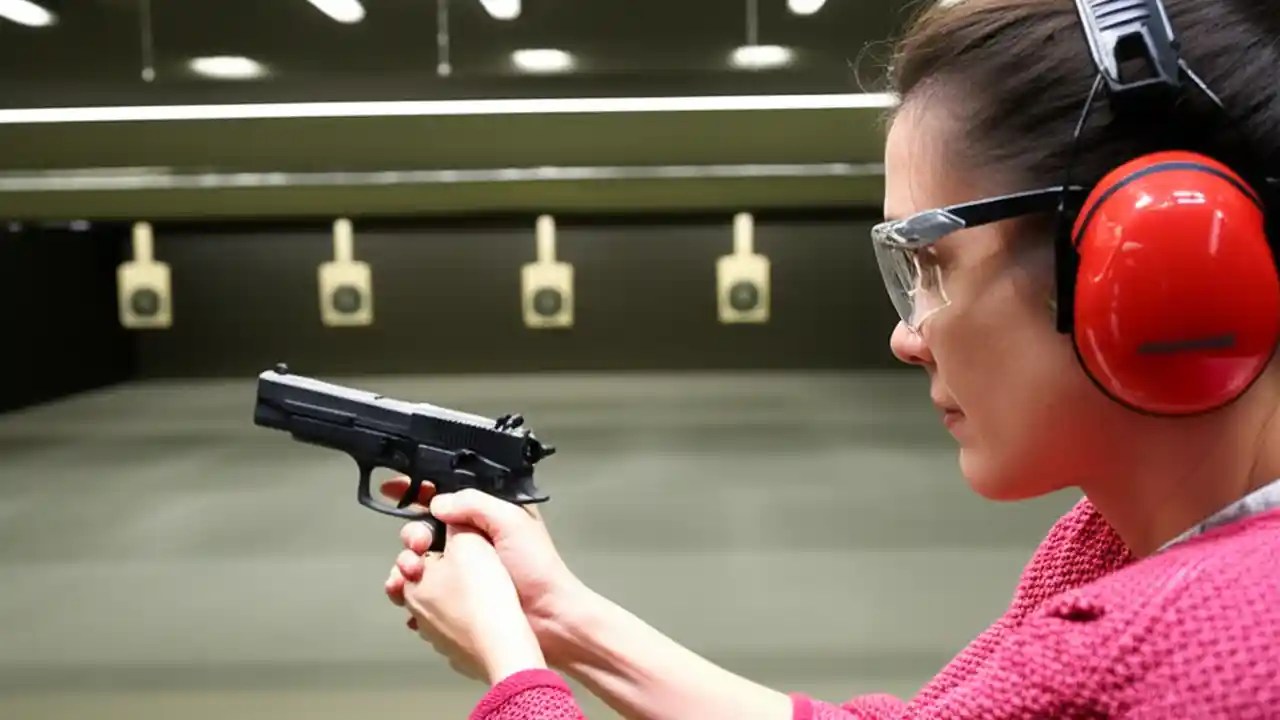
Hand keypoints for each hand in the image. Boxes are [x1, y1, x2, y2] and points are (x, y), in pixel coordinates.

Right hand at [381, 479, 587, 664]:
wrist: (550, 618)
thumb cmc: (538, 568)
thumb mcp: (511, 521)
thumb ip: (475, 504)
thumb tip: (437, 503)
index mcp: (486, 514)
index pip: (445, 494)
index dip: (417, 489)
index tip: (391, 488)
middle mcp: (471, 539)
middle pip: (426, 527)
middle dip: (413, 533)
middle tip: (418, 545)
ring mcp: (463, 569)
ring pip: (420, 559)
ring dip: (407, 564)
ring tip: (409, 572)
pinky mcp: (458, 596)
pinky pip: (423, 590)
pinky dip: (411, 592)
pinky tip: (407, 596)